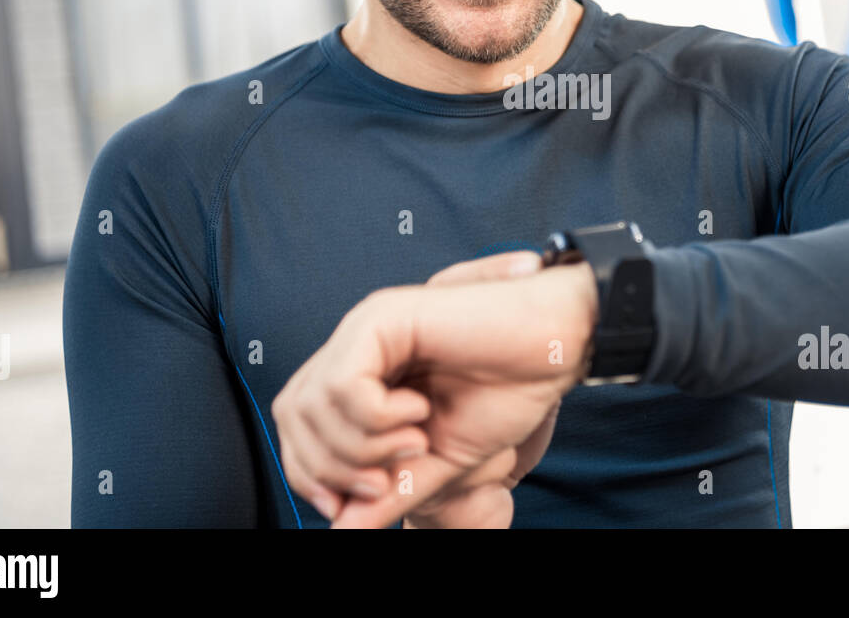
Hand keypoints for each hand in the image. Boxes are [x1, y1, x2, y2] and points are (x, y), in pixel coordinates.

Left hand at [272, 250, 596, 528]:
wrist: (554, 350)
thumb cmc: (509, 390)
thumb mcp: (439, 461)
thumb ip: (392, 491)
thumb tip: (342, 531)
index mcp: (366, 371)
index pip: (298, 426)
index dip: (310, 472)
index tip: (353, 503)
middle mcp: (357, 345)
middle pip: (294, 416)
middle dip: (331, 466)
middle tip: (384, 480)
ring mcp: (367, 327)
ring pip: (314, 404)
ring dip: (361, 445)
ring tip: (415, 440)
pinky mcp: (383, 318)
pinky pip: (344, 385)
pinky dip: (375, 417)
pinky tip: (418, 411)